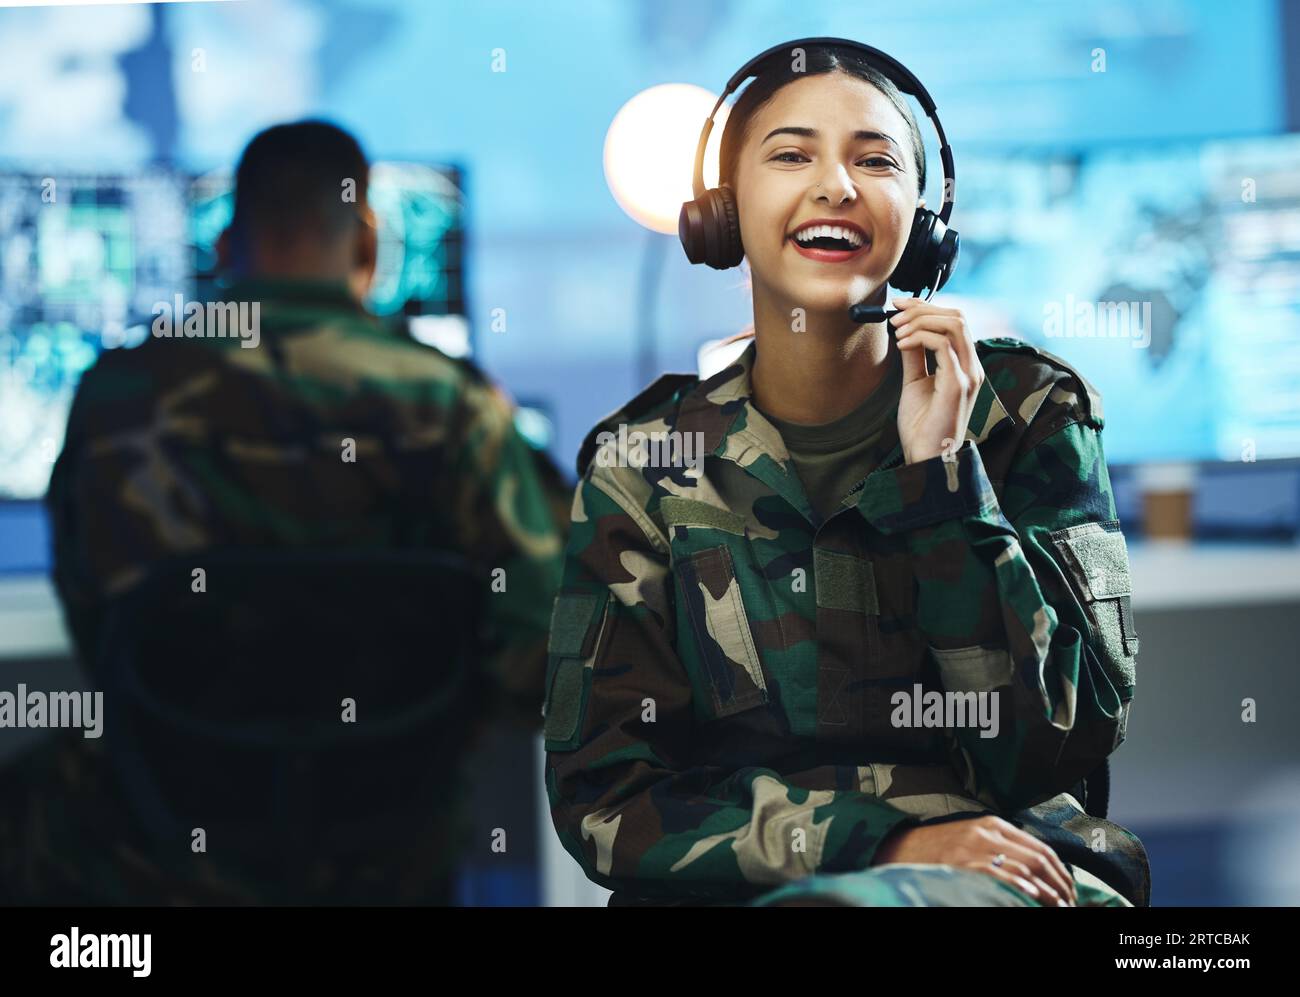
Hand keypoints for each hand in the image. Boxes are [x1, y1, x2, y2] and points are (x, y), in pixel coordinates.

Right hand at [872, 814, 1077, 905]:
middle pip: (1038, 859)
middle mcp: (987, 833)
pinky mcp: (965, 865)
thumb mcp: (970, 837)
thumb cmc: (936, 848)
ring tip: (1059, 908)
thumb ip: (999, 844)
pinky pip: (1004, 878)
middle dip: (1060, 885)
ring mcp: (976, 849)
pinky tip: (1035, 900)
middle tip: (1069, 904)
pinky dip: (1024, 890)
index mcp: (991, 823)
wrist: (899, 848)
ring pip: (1027, 870)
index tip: (1068, 889)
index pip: (1040, 846)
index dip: (1061, 871)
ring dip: (1049, 893)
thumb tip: (1034, 868)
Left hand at [890, 297, 984, 464]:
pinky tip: (901, 344)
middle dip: (922, 309)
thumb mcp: (914, 382)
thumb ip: (914, 356)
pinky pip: (943, 344)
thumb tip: (904, 330)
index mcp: (964, 365)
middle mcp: (972, 366)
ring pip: (954, 324)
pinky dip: (919, 337)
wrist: (925, 457)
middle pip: (957, 316)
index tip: (899, 306)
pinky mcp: (958, 384)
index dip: (926, 307)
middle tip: (895, 316)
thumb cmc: (922, 425)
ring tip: (898, 331)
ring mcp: (968, 374)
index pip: (955, 321)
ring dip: (920, 320)